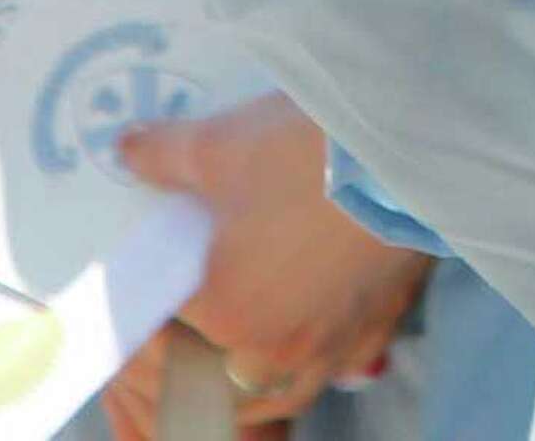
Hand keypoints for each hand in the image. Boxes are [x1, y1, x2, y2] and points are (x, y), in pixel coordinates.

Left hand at [117, 95, 427, 426]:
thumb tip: (126, 149)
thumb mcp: (222, 145)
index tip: (160, 279)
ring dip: (258, 376)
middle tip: (202, 309)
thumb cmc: (305, 153)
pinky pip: (338, 367)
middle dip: (203, 351)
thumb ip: (166, 155)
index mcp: (225, 314)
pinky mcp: (378, 331)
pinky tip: (321, 330)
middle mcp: (273, 350)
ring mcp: (331, 348)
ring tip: (254, 342)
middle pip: (220, 376)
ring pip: (280, 390)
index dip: (156, 306)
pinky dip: (321, 359)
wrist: (407, 149)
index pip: (166, 330)